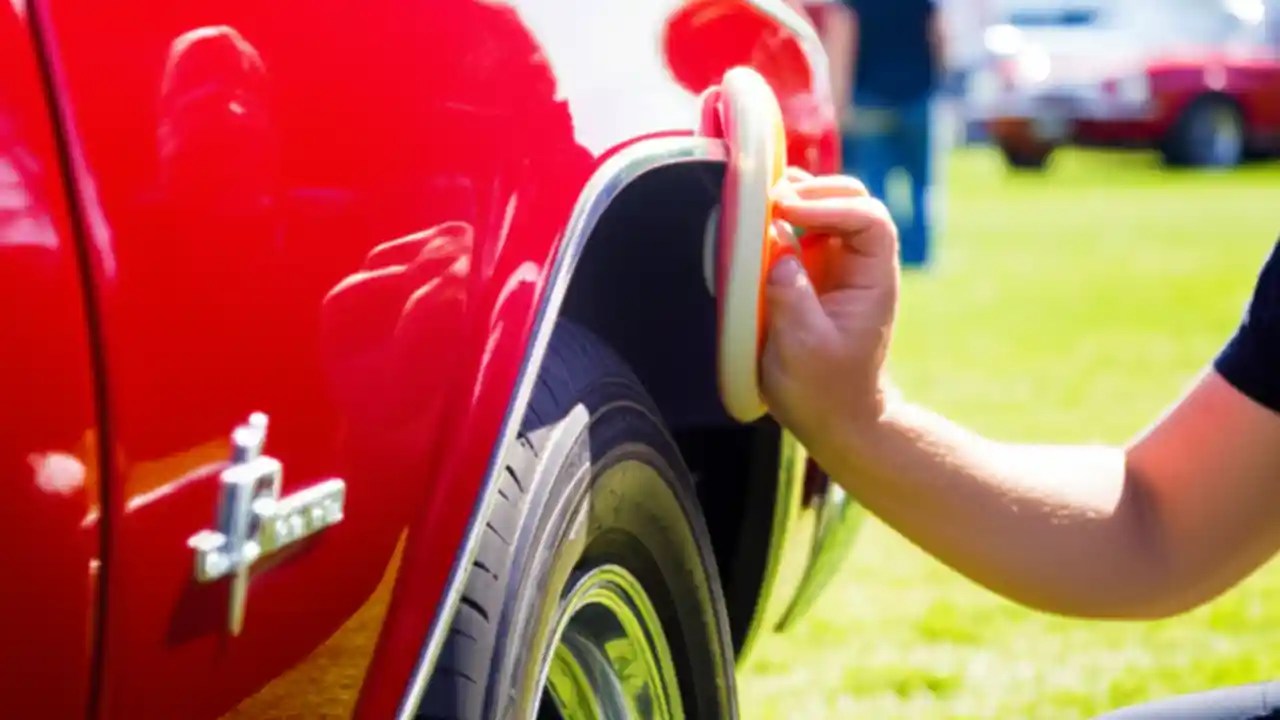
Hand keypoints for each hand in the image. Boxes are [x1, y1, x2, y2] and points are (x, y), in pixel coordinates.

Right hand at [760, 169, 900, 465]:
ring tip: (761, 201)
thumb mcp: (802, 348)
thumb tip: (777, 249)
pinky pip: (803, 230)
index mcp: (872, 282)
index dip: (829, 205)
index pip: (869, 220)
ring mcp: (838, 266)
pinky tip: (757, 219)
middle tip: (773, 199)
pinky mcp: (813, 273)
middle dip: (816, 190)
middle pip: (854, 201)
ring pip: (829, 208)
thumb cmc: (824, 390)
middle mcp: (860, 266)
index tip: (786, 210)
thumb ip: (790, 295)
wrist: (835, 418)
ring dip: (798, 197)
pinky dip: (781, 217)